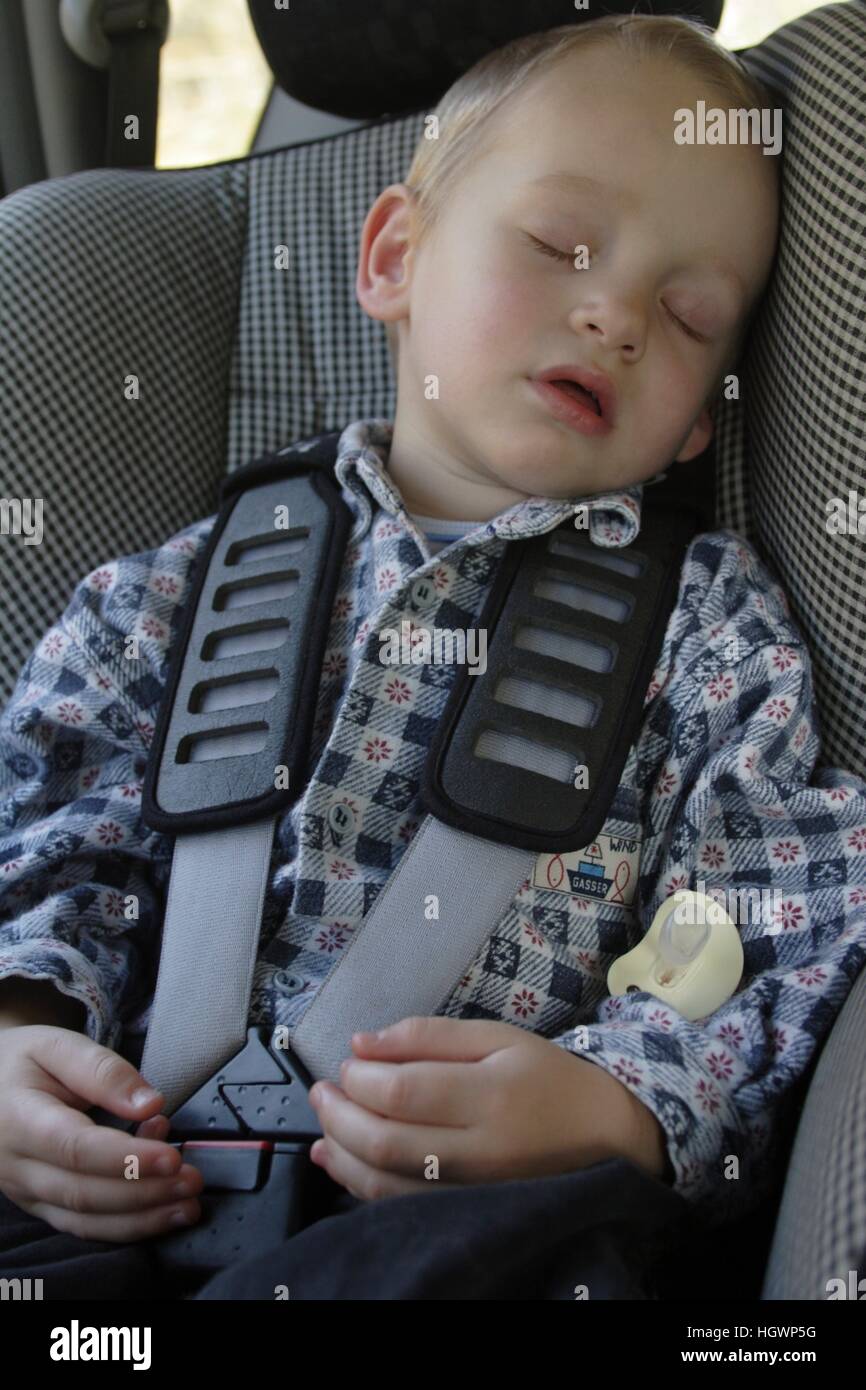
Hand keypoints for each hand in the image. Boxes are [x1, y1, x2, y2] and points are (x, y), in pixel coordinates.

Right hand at [0, 1025, 203, 1241]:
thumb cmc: (25, 1062)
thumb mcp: (58, 1046)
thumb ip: (103, 1071)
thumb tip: (148, 1104)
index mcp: (18, 1119)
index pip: (75, 1148)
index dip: (127, 1158)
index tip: (171, 1157)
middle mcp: (16, 1165)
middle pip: (84, 1192)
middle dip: (145, 1192)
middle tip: (192, 1180)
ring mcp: (25, 1192)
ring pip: (84, 1219)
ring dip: (142, 1218)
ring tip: (188, 1205)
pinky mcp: (40, 1205)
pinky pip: (82, 1227)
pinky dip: (126, 1228)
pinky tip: (163, 1214)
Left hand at [307, 1015, 667, 1200]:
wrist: (605, 1136)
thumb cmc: (548, 1078)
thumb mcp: (498, 1037)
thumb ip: (429, 1035)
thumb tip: (363, 1042)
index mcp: (491, 1094)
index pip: (405, 1091)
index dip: (361, 1078)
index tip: (347, 1062)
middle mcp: (481, 1150)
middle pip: (387, 1140)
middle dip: (340, 1115)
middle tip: (322, 1091)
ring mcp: (473, 1190)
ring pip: (386, 1182)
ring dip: (341, 1152)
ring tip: (324, 1122)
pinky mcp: (466, 1213)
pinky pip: (401, 1206)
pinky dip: (359, 1184)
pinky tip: (336, 1160)